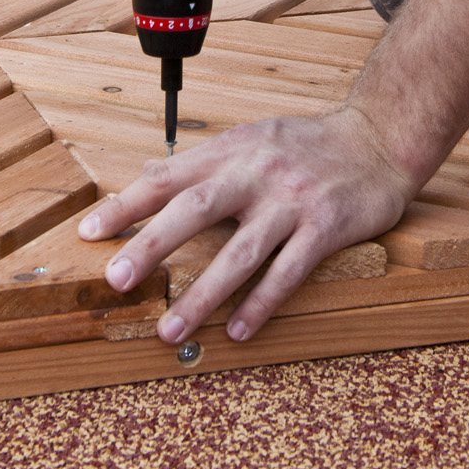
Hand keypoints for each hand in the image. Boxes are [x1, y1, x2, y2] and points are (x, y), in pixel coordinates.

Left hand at [77, 107, 411, 342]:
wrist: (380, 137)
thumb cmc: (309, 144)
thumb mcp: (252, 138)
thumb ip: (203, 162)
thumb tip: (147, 173)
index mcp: (233, 149)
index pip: (168, 176)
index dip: (126, 204)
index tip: (89, 232)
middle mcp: (257, 171)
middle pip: (195, 208)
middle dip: (151, 245)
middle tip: (114, 281)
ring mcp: (292, 200)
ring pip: (240, 251)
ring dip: (202, 294)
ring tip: (170, 329)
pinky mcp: (326, 226)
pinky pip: (288, 271)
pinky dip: (261, 303)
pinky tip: (239, 331)